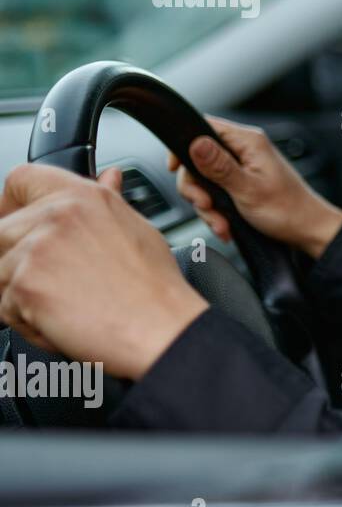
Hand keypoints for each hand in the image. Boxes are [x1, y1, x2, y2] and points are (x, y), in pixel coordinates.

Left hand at [0, 164, 208, 379]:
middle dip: (16, 260)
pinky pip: (3, 306)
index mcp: (83, 196)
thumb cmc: (154, 287)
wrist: (160, 328)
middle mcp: (56, 216)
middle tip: (51, 282)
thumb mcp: (137, 228)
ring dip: (22, 294)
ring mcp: (36, 250)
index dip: (12, 204)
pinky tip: (63, 321)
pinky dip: (27, 322)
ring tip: (65, 305)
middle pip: (1, 232)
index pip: (22, 180)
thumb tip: (108, 178)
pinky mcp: (24, 287)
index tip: (17, 221)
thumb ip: (108, 201)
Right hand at [168, 115, 341, 258]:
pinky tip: (226, 226)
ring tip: (222, 224)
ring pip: (205, 181)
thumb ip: (219, 166)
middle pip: (198, 159)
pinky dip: (217, 212)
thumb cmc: (287, 210)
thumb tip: (194, 142)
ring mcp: (244, 168)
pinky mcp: (243, 184)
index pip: (204, 127)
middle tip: (207, 206)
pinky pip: (217, 194)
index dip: (184, 146)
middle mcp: (245, 150)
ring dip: (208, 206)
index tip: (176, 169)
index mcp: (249, 142)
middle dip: (197, 188)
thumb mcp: (247, 189)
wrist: (308, 232)